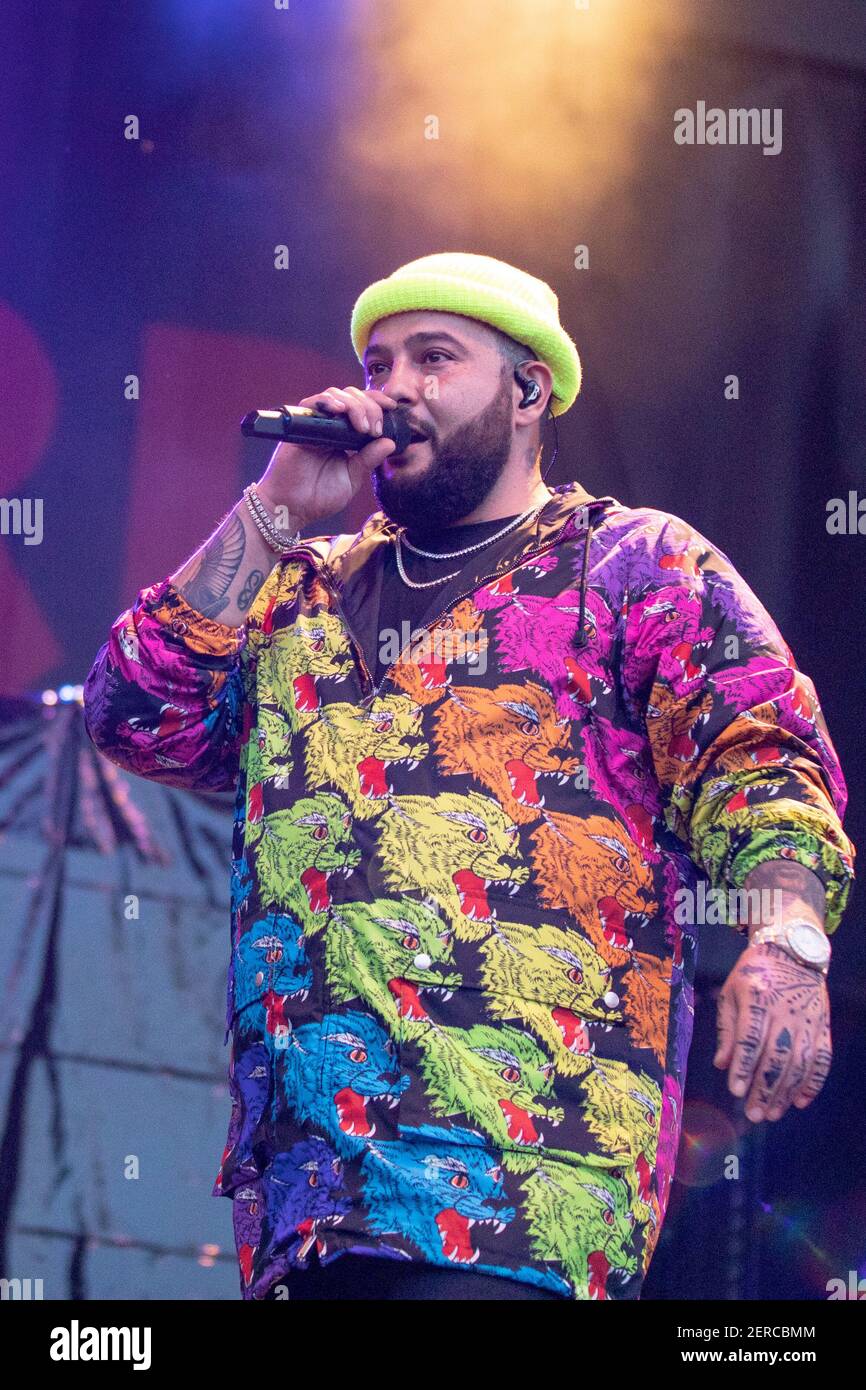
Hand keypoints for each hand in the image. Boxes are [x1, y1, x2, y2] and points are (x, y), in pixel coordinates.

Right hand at [256, 386, 399, 526]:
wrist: (293, 509)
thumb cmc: (319, 497)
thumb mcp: (352, 478)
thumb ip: (368, 460)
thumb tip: (390, 442)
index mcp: (344, 436)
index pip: (363, 407)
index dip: (377, 402)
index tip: (392, 407)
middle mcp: (330, 426)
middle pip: (352, 396)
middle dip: (370, 407)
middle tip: (375, 429)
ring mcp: (314, 424)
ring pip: (335, 395)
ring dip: (354, 405)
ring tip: (362, 427)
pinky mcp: (298, 426)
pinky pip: (312, 403)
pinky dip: (328, 401)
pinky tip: (340, 410)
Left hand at [713, 941, 831, 1121]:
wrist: (793, 952)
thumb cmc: (754, 974)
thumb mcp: (732, 992)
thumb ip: (728, 1029)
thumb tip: (722, 1065)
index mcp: (758, 997)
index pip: (751, 1038)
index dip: (744, 1066)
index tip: (736, 1091)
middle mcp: (785, 1009)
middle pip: (777, 1055)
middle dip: (765, 1088)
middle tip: (754, 1114)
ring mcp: (808, 1019)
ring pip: (800, 1063)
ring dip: (786, 1092)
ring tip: (772, 1113)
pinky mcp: (822, 1027)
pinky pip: (822, 1059)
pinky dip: (813, 1083)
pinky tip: (801, 1101)